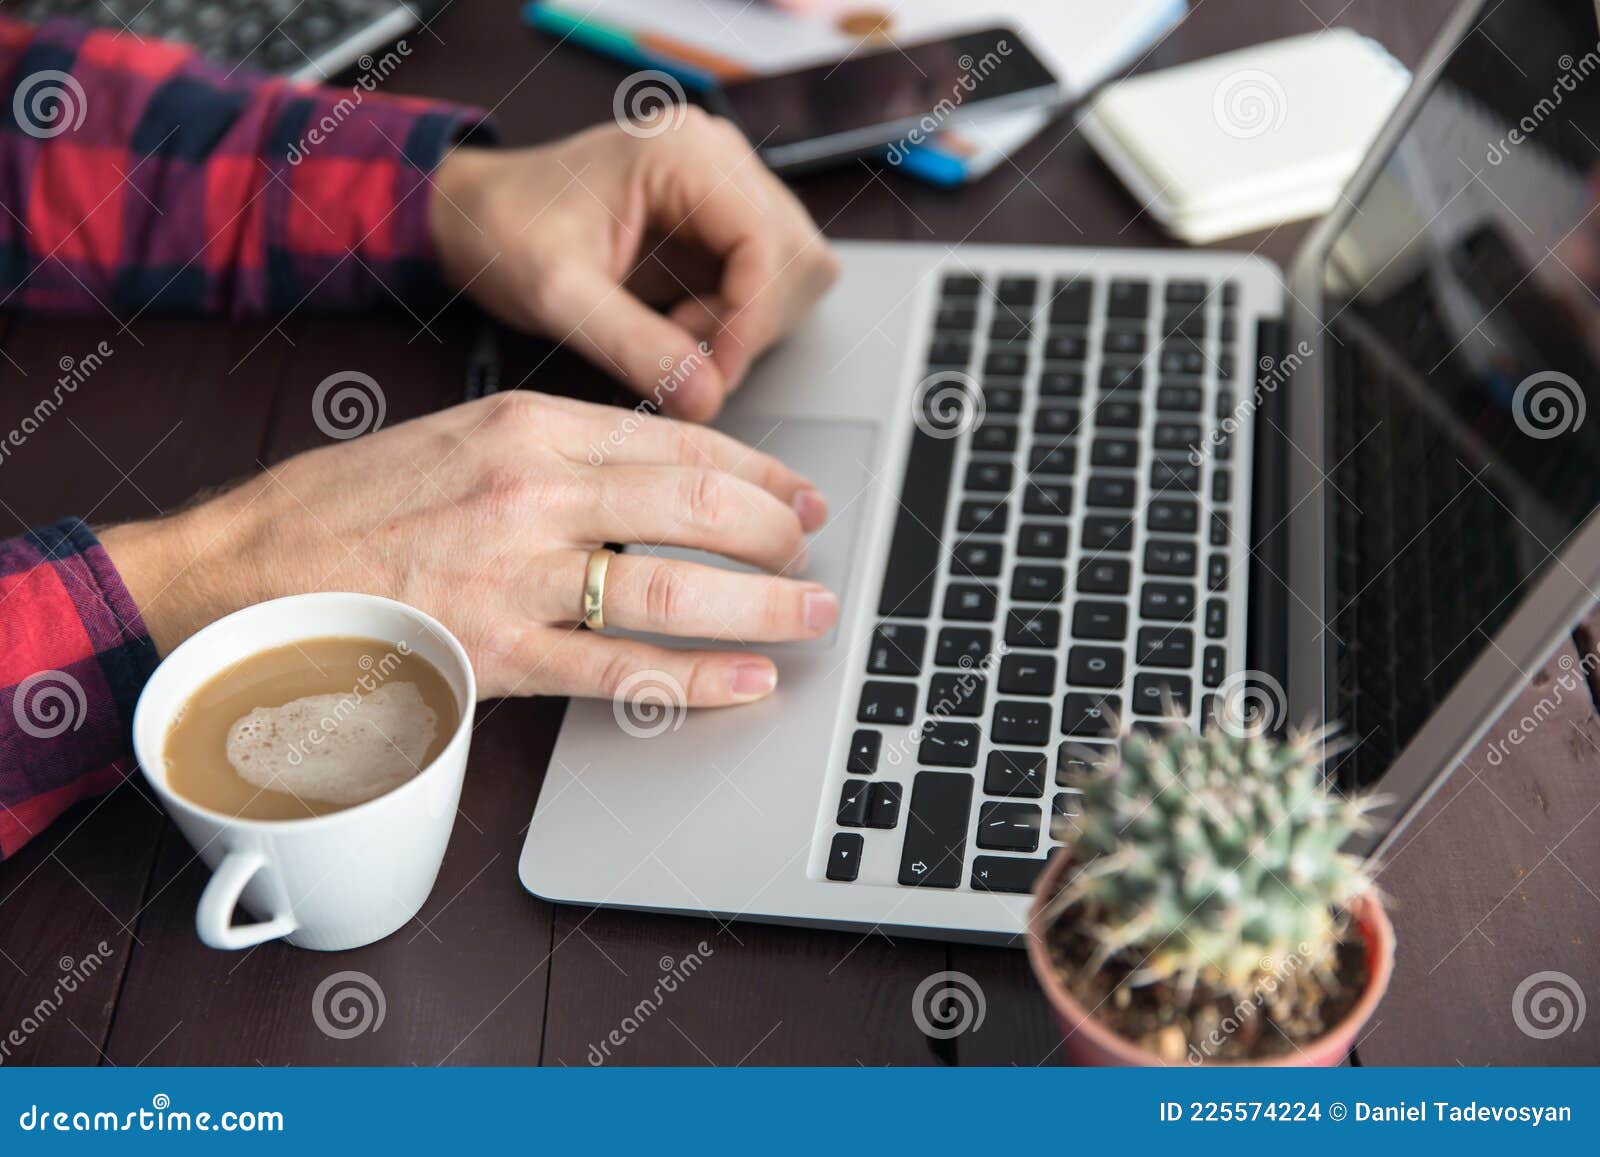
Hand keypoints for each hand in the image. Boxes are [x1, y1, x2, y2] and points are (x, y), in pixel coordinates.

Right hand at [99, 392, 835, 703]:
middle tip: (815, 554)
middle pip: (695, 503)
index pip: (676, 440)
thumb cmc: (343, 507)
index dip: (758, 471)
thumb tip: (647, 477)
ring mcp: (515, 574)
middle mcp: (531, 489)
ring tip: (810, 613)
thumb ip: (554, 452)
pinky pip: (619, 669)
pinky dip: (695, 678)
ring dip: (761, 603)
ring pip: (672, 585)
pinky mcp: (494, 653)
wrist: (242, 572)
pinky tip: (746, 680)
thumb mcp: (456, 439)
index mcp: (526, 426)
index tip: (800, 493)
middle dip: (777, 532)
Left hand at [430, 110, 839, 421]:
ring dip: (744, 326)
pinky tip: (681, 325)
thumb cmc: (504, 230)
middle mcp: (718, 159)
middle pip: (793, 260)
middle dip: (748, 327)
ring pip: (791, 277)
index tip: (714, 375)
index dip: (752, 322)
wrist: (477, 219)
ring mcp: (727, 189)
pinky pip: (767, 286)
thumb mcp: (556, 294)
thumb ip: (631, 345)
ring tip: (671, 335)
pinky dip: (735, 323)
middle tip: (683, 358)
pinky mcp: (723, 224)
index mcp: (683, 153)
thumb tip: (704, 396)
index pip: (768, 243)